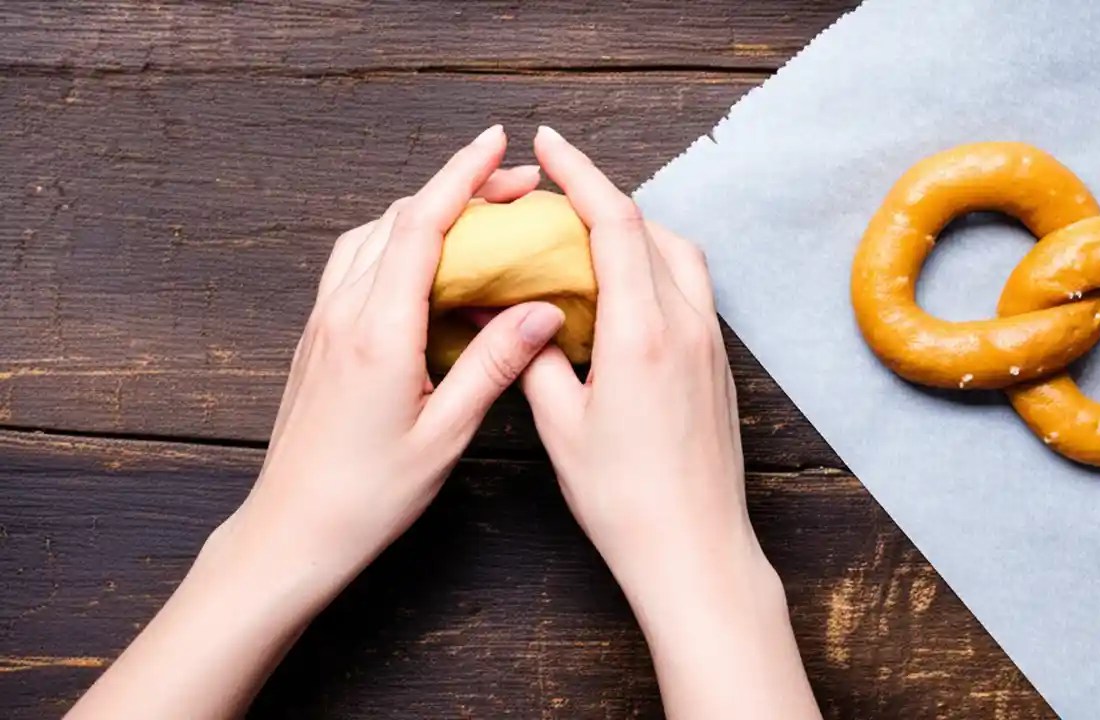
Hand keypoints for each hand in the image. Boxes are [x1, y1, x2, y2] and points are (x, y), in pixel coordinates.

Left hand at [68, 125, 566, 719]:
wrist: (292, 532)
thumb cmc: (367, 495)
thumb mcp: (444, 434)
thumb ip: (493, 363)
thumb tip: (543, 310)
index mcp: (378, 331)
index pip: (420, 226)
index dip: (461, 176)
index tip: (497, 143)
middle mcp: (343, 313)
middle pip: (397, 220)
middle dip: (455, 189)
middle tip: (513, 186)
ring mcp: (323, 322)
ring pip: (372, 237)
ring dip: (423, 213)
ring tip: (476, 216)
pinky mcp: (318, 338)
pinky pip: (355, 266)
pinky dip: (396, 243)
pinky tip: (426, 263)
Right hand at [521, 126, 820, 718]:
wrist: (696, 550)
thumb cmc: (625, 499)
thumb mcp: (561, 426)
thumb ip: (533, 359)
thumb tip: (510, 315)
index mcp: (642, 331)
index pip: (615, 222)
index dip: (580, 172)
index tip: (549, 143)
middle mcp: (687, 324)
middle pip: (651, 227)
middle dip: (604, 196)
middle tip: (556, 197)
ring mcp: (710, 343)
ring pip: (679, 254)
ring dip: (636, 231)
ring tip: (589, 239)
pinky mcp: (718, 364)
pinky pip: (691, 289)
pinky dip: (656, 268)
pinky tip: (623, 293)